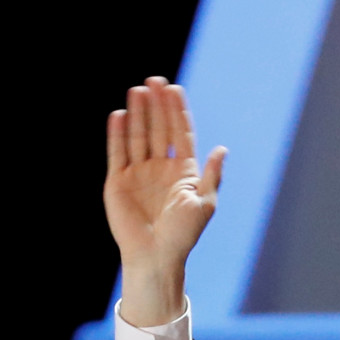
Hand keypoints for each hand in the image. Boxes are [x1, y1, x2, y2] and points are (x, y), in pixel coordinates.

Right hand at [105, 78, 226, 328]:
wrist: (155, 257)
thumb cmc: (183, 235)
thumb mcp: (204, 204)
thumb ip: (212, 176)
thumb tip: (222, 149)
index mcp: (183, 172)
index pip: (180, 133)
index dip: (177, 111)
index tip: (174, 89)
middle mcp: (160, 169)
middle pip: (159, 129)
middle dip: (157, 105)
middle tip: (155, 81)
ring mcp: (139, 173)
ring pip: (138, 136)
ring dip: (138, 113)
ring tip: (138, 91)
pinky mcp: (118, 181)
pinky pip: (117, 152)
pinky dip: (117, 134)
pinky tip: (119, 115)